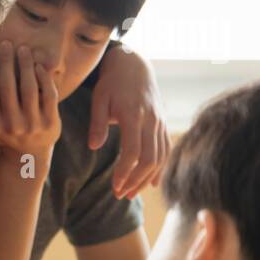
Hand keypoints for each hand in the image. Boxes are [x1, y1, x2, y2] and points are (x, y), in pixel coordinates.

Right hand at [0, 40, 59, 162]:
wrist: (29, 155)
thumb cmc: (3, 132)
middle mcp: (10, 125)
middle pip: (6, 85)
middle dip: (6, 61)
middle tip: (6, 44)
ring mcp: (32, 124)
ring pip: (28, 87)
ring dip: (25, 64)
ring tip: (23, 50)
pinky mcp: (51, 122)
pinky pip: (48, 94)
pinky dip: (43, 77)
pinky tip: (38, 66)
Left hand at [89, 42, 170, 198]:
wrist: (135, 65)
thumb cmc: (111, 83)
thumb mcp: (99, 98)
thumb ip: (97, 122)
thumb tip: (94, 146)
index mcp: (134, 115)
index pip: (133, 151)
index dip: (125, 171)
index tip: (115, 186)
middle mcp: (151, 121)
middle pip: (150, 159)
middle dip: (135, 180)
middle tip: (120, 195)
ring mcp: (159, 122)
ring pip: (160, 157)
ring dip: (146, 178)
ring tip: (131, 193)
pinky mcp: (162, 124)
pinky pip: (165, 150)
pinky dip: (160, 168)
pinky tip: (152, 183)